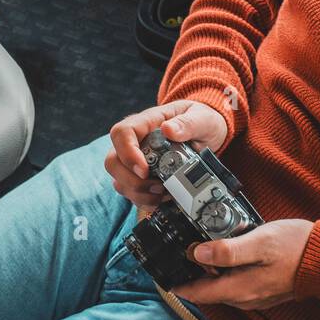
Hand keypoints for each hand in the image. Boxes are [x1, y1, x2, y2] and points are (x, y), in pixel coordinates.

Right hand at [106, 99, 228, 207]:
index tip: (144, 170)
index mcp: (145, 123)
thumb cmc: (200, 121)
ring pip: (120, 181)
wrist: (206, 134)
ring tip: (164, 194)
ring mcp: (135, 161)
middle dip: (132, 181)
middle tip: (157, 187)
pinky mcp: (141, 178)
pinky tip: (164, 198)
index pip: (121, 133)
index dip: (127, 154)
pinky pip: (132, 193)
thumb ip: (187, 123)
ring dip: (139, 194)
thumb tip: (168, 129)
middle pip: (113, 162)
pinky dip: (146, 201)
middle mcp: (134, 142)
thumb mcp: (202, 118)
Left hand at [173, 219, 313, 309]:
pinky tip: (225, 257)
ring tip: (195, 255)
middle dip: (191, 279)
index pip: (199, 293)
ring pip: (222, 289)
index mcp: (240, 288)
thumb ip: (228, 250)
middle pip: (209, 292)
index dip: (179, 286)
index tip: (163, 277)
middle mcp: (246, 298)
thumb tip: (197, 253)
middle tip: (176, 260)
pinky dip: (224, 275)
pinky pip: (236, 285)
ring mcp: (257, 295)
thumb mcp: (259, 242)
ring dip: (208, 276)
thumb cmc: (296, 247)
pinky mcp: (265, 289)